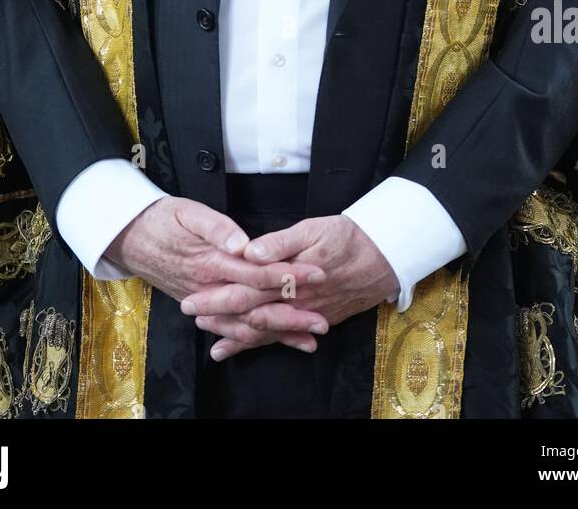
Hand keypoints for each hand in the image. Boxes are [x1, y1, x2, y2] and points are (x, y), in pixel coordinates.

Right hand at [105, 197, 327, 353]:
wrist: (129, 237)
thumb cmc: (161, 218)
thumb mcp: (188, 212)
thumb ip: (217, 227)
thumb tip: (243, 243)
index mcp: (211, 262)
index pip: (257, 272)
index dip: (288, 274)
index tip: (316, 274)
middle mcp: (209, 288)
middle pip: (256, 305)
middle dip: (290, 314)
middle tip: (321, 320)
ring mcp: (205, 301)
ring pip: (245, 323)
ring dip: (278, 333)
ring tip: (309, 340)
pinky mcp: (203, 307)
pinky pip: (230, 328)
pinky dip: (254, 339)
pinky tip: (277, 343)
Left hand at [181, 215, 398, 359]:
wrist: (385, 256)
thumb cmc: (348, 237)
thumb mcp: (313, 229)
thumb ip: (279, 243)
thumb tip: (249, 251)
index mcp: (290, 277)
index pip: (246, 290)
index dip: (218, 296)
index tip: (192, 298)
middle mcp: (295, 302)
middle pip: (250, 314)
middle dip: (219, 318)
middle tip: (191, 318)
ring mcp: (305, 315)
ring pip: (265, 330)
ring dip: (237, 335)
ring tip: (212, 341)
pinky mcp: (315, 320)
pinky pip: (284, 337)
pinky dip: (262, 343)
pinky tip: (243, 348)